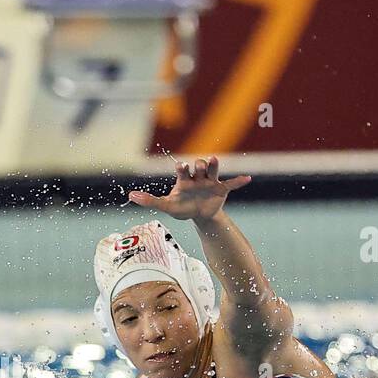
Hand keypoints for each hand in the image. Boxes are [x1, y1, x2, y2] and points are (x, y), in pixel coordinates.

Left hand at [127, 156, 251, 221]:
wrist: (199, 216)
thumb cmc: (181, 208)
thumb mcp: (166, 206)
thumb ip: (149, 201)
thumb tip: (130, 195)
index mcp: (184, 180)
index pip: (183, 170)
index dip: (182, 168)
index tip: (181, 168)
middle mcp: (198, 177)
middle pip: (199, 166)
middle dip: (199, 165)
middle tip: (199, 167)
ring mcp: (210, 182)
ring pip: (213, 170)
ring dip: (214, 165)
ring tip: (214, 161)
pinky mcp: (221, 190)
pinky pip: (231, 184)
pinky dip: (238, 182)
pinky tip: (247, 179)